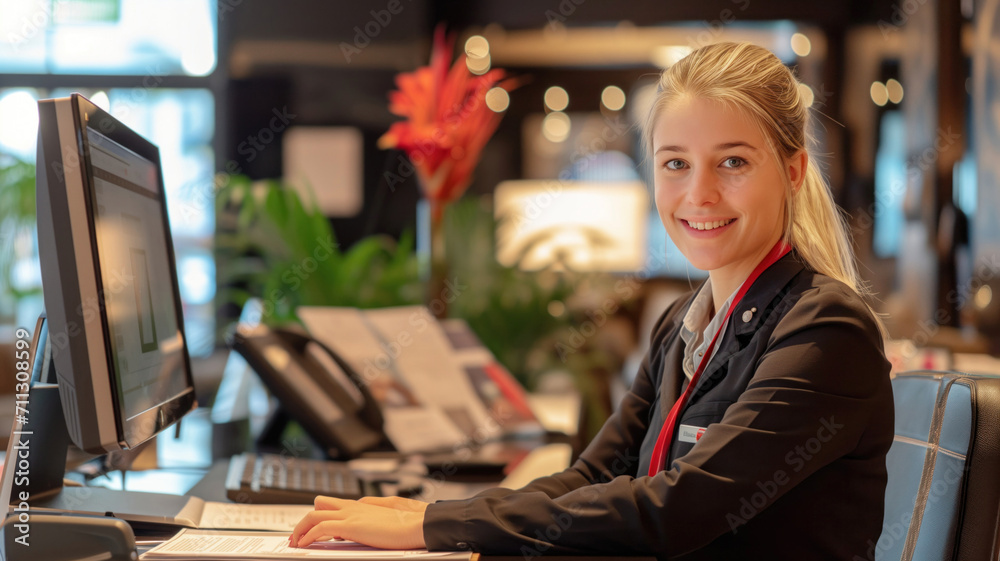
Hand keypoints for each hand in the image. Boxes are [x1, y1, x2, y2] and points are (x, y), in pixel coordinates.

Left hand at [289, 495, 427, 549]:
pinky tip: (305, 544)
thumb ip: (373, 510)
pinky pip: (321, 528)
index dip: (320, 517)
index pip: (333, 505)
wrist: (419, 524)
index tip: (313, 531)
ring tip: (295, 541)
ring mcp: (351, 515)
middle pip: (319, 505)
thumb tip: (362, 513)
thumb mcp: (389, 512)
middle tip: (298, 535)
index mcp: (362, 505)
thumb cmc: (409, 521)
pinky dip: (308, 535)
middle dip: (305, 520)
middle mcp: (353, 507)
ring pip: (314, 515)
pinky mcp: (351, 526)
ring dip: (300, 529)